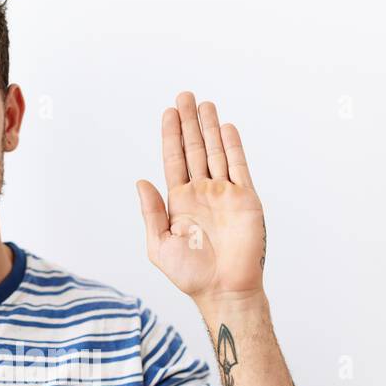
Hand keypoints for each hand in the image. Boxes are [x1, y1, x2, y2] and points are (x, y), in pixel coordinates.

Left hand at [135, 90, 266, 301]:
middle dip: (189, 123)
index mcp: (180, 202)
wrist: (224, 289)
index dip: (171, 136)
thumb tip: (140, 181)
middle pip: (195, 149)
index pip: (174, 160)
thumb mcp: (159, 245)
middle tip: (185, 96)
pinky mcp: (245, 199)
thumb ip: (150, 212)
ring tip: (204, 103)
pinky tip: (225, 127)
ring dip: (210, 128)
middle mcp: (202, 193)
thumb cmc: (190, 274)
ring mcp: (224, 194)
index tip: (169, 112)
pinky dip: (232, 146)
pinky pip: (239, 166)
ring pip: (216, 152)